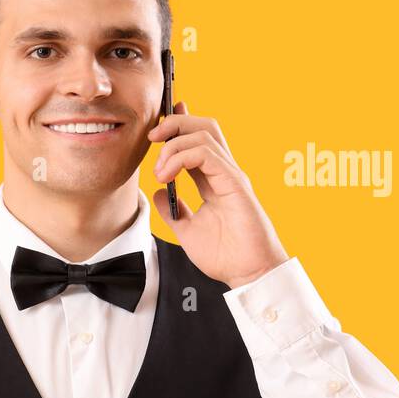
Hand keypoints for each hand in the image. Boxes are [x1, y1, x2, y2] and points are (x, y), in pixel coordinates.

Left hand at [147, 101, 289, 288]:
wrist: (247, 275)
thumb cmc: (226, 256)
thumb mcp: (187, 230)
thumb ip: (172, 210)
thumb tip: (156, 193)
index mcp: (214, 180)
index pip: (197, 141)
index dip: (178, 126)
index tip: (156, 126)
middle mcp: (224, 172)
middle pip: (203, 127)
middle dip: (174, 122)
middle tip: (151, 135)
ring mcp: (231, 175)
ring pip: (204, 134)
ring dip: (173, 144)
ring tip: (159, 170)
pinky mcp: (234, 183)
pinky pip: (206, 155)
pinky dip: (181, 158)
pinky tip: (167, 175)